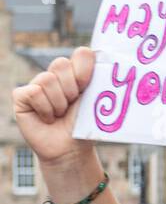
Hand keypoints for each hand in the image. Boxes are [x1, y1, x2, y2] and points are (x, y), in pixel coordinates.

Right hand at [12, 47, 97, 168]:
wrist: (70, 150)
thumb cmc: (83, 127)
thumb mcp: (95, 104)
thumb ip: (99, 82)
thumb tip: (106, 60)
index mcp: (77, 74)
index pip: (82, 54)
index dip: (85, 69)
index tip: (87, 87)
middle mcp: (55, 76)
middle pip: (61, 63)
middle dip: (71, 88)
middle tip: (72, 105)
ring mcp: (37, 84)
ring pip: (47, 80)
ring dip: (58, 103)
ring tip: (60, 115)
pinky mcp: (22, 96)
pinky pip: (34, 92)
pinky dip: (45, 109)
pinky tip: (47, 118)